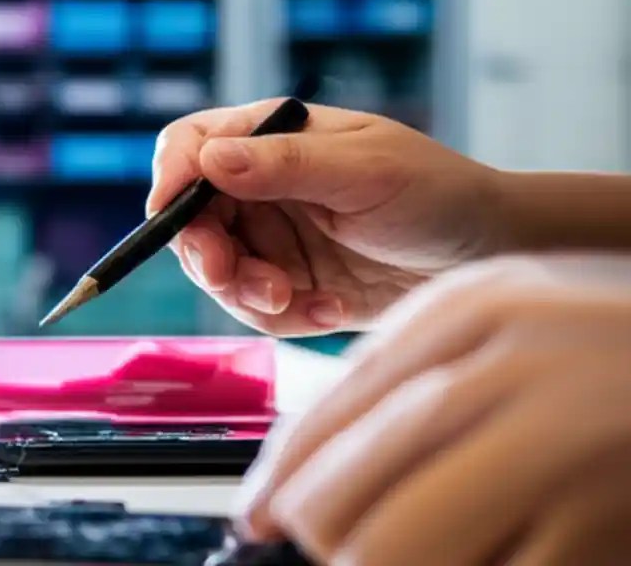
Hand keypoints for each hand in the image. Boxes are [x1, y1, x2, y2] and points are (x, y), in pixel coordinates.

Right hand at [147, 99, 501, 335]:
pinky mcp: (290, 284)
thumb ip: (285, 166)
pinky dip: (285, 316)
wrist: (490, 255)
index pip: (191, 146)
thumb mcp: (364, 172)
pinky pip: (256, 308)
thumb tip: (209, 159)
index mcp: (272, 138)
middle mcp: (261, 186)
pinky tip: (333, 308)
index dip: (170, 177)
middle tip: (230, 276)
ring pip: (216, 271)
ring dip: (246, 292)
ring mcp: (272, 237)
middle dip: (206, 252)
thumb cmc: (437, 191)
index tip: (169, 214)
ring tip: (297, 300)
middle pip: (190, 218)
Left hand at [235, 255, 630, 564]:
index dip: (281, 475)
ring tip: (366, 558)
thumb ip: (414, 381)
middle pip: (352, 482)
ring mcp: (560, 442)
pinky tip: (470, 557)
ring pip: (399, 542)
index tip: (256, 515)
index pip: (333, 408)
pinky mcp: (600, 517)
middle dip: (317, 531)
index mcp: (467, 311)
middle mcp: (505, 367)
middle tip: (311, 547)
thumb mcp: (502, 332)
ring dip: (370, 559)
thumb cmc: (603, 357)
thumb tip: (309, 467)